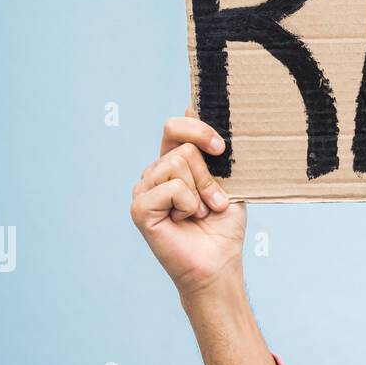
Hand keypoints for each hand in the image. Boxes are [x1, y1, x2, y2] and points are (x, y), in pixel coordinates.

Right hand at [130, 109, 245, 297]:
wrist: (219, 260)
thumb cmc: (224, 223)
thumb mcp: (226, 178)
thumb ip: (210, 147)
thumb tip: (191, 104)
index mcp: (174, 162)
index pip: (175, 126)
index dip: (198, 129)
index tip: (222, 148)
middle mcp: (155, 172)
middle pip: (182, 146)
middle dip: (208, 173)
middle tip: (215, 199)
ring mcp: (144, 189)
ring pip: (177, 164)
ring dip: (201, 191)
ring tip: (202, 212)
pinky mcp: (139, 208)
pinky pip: (171, 187)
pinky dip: (188, 204)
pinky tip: (185, 220)